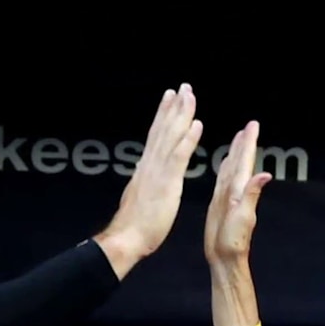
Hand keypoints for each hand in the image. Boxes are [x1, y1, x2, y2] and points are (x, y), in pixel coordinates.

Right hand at [95, 84, 202, 272]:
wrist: (126, 238)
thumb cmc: (134, 225)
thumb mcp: (138, 195)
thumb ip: (142, 179)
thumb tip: (142, 168)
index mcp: (145, 167)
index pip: (155, 135)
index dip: (163, 115)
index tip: (169, 98)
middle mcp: (150, 164)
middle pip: (162, 129)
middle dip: (173, 106)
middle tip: (182, 87)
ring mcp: (158, 171)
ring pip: (171, 136)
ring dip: (182, 114)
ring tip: (189, 95)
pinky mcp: (167, 182)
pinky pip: (179, 156)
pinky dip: (188, 138)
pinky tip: (197, 124)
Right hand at [205, 120, 271, 264]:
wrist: (224, 258)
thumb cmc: (234, 242)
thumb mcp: (244, 217)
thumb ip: (252, 195)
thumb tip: (265, 174)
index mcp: (241, 191)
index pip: (246, 162)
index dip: (249, 144)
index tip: (252, 126)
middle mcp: (236, 191)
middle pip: (240, 162)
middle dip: (244, 144)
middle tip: (249, 126)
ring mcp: (227, 197)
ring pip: (231, 168)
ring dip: (235, 153)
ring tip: (239, 138)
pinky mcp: (218, 203)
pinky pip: (221, 180)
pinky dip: (224, 168)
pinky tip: (225, 162)